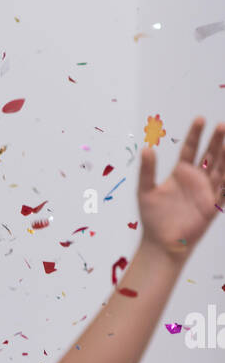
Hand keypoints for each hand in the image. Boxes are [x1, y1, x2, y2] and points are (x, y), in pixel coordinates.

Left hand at [138, 116, 224, 258]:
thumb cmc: (153, 218)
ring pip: (219, 168)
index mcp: (181, 172)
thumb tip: (146, 149)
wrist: (161, 243)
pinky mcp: (212, 205)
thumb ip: (147, 171)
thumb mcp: (145, 191)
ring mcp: (206, 191)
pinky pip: (224, 189)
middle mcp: (196, 179)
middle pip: (209, 155)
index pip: (191, 148)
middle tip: (222, 125)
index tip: (200, 119)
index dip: (196, 134)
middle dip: (216, 140)